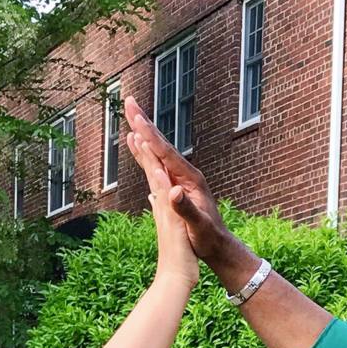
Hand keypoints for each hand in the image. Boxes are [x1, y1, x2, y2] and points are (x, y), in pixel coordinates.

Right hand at [123, 98, 252, 283]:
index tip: (136, 118)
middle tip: (128, 101)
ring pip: (158, 151)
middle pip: (160, 144)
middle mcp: (184, 174)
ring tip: (131, 118)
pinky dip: (147, 153)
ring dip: (144, 134)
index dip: (150, 136)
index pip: (165, 152)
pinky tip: (140, 146)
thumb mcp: (197, 226)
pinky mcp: (176, 186)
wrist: (218, 246)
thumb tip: (172, 191)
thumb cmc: (208, 238)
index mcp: (189, 179)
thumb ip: (185, 209)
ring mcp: (180, 179)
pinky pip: (157, 164)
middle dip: (144, 123)